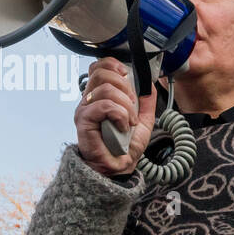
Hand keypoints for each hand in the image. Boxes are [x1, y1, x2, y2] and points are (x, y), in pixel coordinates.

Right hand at [74, 57, 156, 176]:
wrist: (118, 169)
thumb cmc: (125, 148)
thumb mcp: (142, 121)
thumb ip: (146, 102)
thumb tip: (149, 84)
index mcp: (99, 96)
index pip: (98, 67)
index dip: (113, 65)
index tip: (128, 76)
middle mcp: (89, 100)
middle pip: (100, 72)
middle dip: (123, 84)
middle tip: (132, 103)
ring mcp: (84, 110)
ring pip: (104, 89)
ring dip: (125, 104)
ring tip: (130, 120)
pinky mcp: (84, 121)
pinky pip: (103, 106)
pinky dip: (119, 114)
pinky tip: (123, 125)